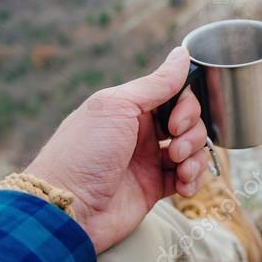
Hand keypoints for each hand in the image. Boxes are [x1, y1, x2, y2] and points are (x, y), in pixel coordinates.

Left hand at [25, 47, 209, 252]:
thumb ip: (156, 83)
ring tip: (179, 170)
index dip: (186, 107)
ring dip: (195, 158)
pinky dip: (193, 181)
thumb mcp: (117, 107)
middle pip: (189, 122)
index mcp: (130, 108)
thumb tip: (182, 53)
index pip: (175, 96)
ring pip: (192, 149)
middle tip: (173, 148)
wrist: (67, 209)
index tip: (175, 123)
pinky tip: (183, 186)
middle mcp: (141, 132)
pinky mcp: (154, 188)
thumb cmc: (83, 153)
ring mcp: (148, 161)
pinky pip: (187, 178)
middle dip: (191, 134)